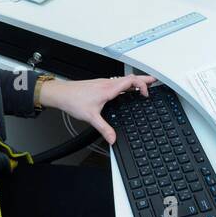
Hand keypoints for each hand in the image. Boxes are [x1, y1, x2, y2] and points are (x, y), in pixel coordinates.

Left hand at [38, 74, 155, 144]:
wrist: (61, 94)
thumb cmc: (73, 100)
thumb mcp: (91, 117)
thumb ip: (104, 128)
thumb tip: (113, 139)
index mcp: (109, 89)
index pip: (131, 81)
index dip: (142, 85)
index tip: (146, 94)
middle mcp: (107, 83)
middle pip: (130, 77)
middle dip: (144, 79)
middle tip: (154, 81)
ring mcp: (103, 82)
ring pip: (124, 79)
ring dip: (135, 81)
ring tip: (143, 86)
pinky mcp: (99, 84)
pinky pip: (117, 81)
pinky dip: (126, 84)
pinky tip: (124, 90)